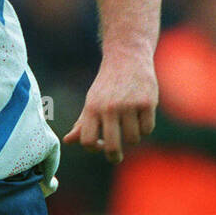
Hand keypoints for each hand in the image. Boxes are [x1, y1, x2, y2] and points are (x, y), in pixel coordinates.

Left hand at [62, 48, 157, 163]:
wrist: (127, 57)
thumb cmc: (107, 85)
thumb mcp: (92, 101)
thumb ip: (82, 124)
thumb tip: (68, 141)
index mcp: (92, 108)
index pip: (88, 141)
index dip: (94, 148)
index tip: (100, 146)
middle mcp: (109, 107)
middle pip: (112, 147)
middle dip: (114, 156)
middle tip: (115, 157)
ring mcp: (129, 105)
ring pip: (133, 139)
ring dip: (132, 137)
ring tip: (130, 125)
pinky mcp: (147, 102)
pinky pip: (147, 129)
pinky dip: (145, 127)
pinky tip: (141, 116)